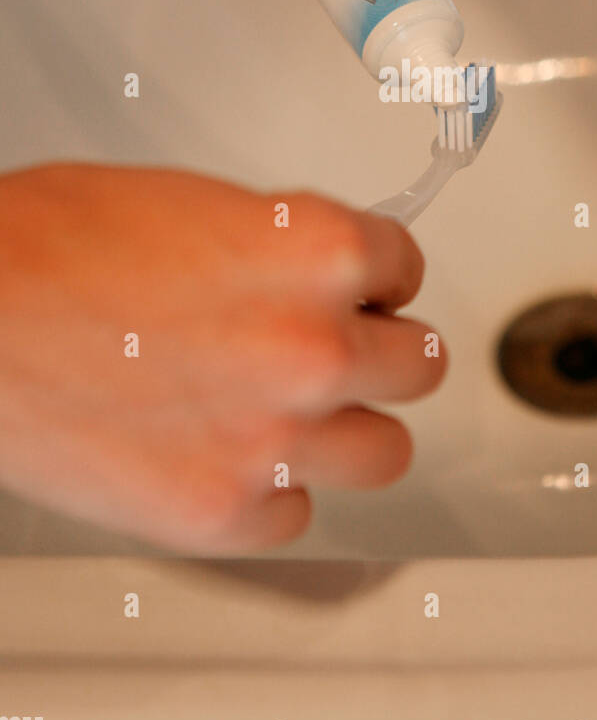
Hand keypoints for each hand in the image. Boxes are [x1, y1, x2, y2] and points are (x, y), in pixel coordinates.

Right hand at [0, 165, 444, 552]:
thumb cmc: (53, 246)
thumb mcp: (197, 205)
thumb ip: (281, 247)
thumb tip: (317, 278)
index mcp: (316, 252)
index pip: (406, 269)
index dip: (376, 279)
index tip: (362, 291)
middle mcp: (314, 348)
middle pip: (419, 366)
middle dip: (380, 352)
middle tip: (336, 350)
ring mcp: (276, 440)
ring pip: (385, 451)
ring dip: (346, 429)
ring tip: (294, 415)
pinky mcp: (224, 514)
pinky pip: (298, 514)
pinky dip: (271, 492)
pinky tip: (226, 458)